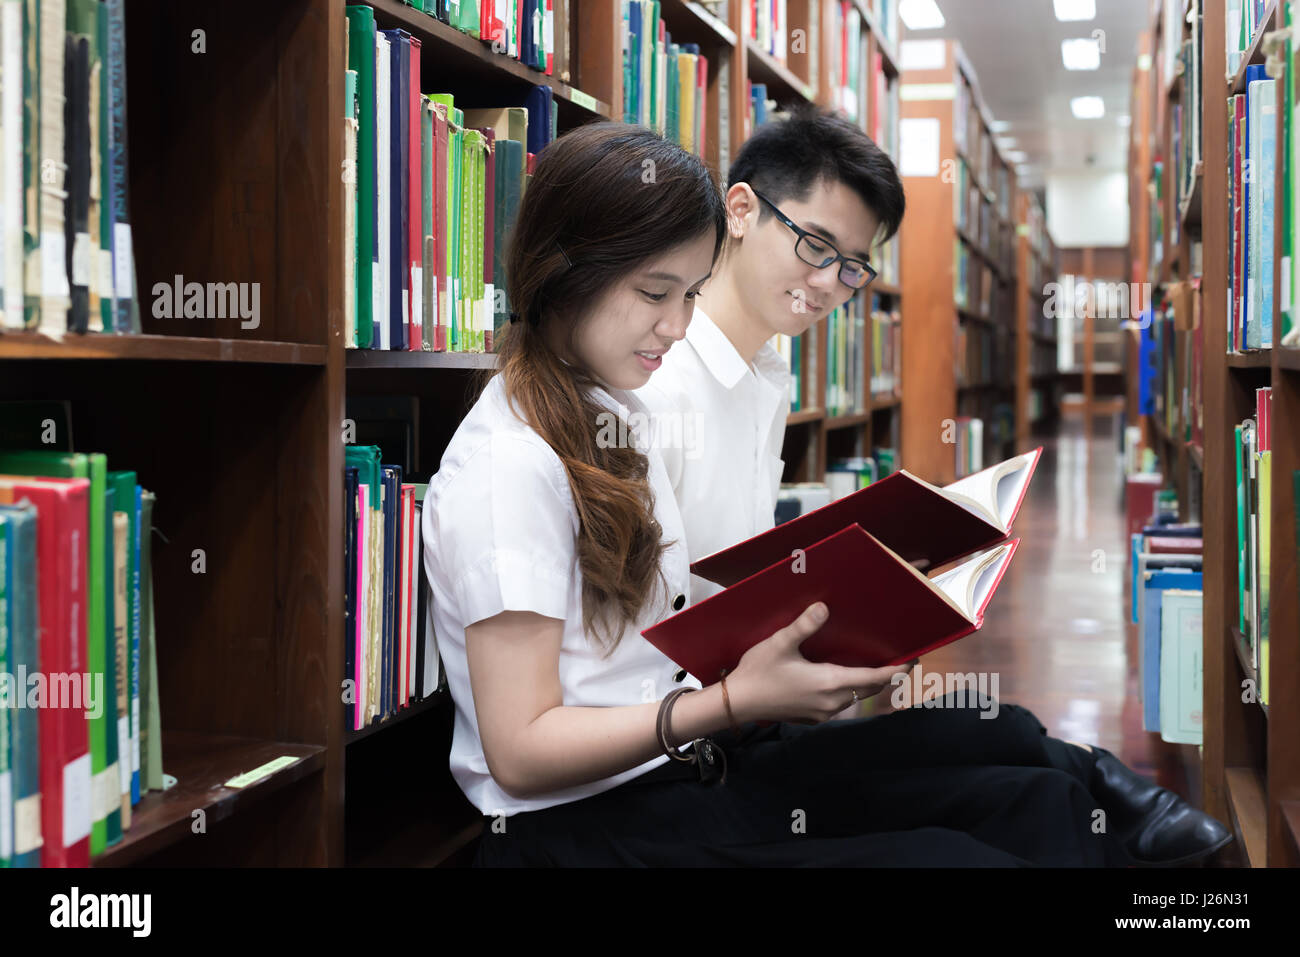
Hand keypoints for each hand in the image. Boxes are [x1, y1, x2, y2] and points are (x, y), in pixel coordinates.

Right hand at [726, 604, 918, 724]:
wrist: (737, 703)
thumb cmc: (758, 672)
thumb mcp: (779, 644)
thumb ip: (804, 625)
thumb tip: (824, 607)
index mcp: (829, 682)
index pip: (874, 677)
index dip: (896, 670)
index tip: (914, 660)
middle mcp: (832, 702)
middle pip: (869, 688)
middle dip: (887, 675)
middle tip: (901, 659)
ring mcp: (823, 712)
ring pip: (856, 696)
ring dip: (867, 682)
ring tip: (875, 664)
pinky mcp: (813, 716)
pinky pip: (841, 702)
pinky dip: (850, 689)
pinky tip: (844, 677)